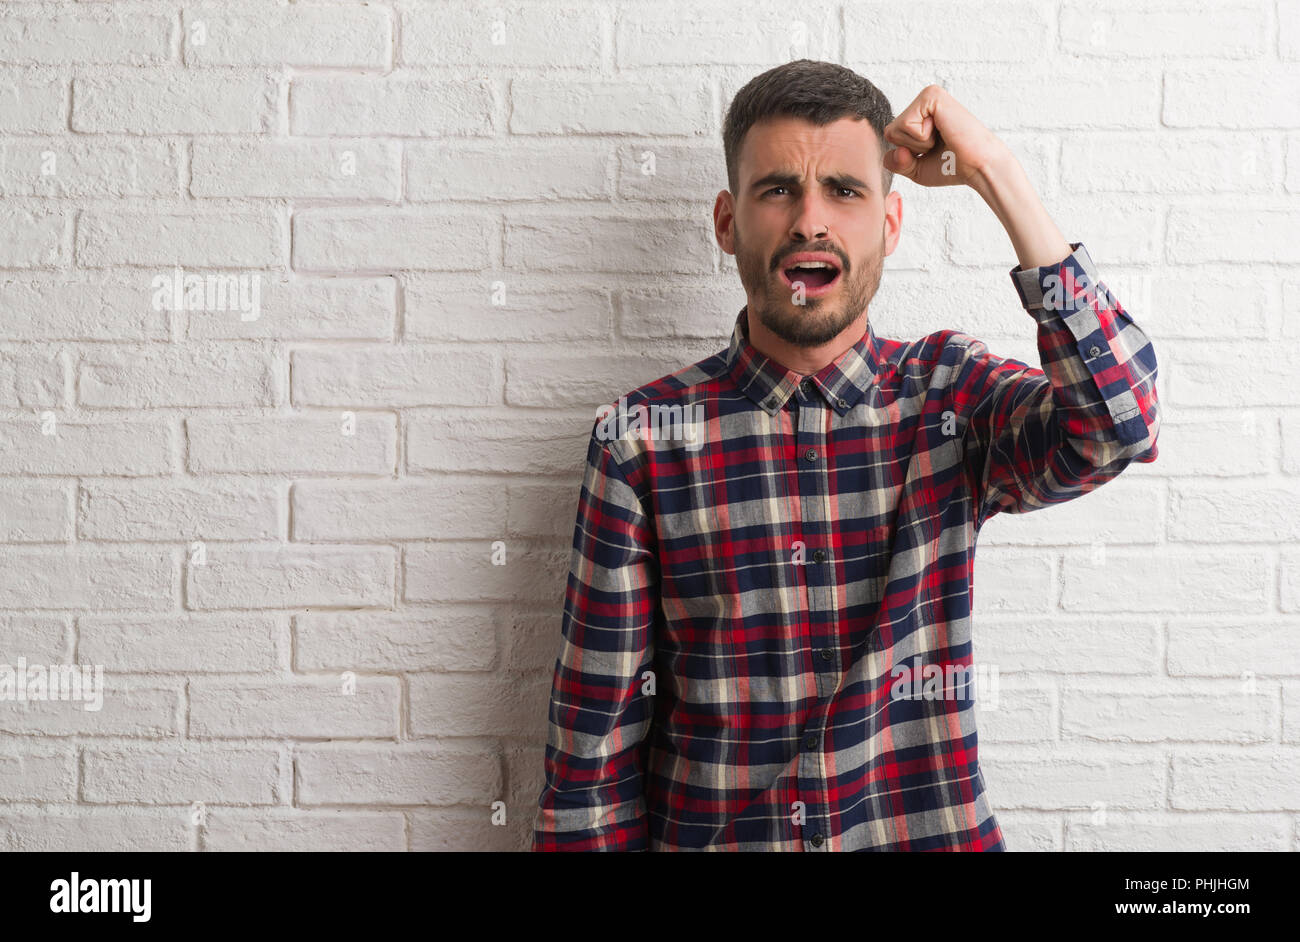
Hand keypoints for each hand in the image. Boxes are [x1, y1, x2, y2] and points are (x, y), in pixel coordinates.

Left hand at [883, 85, 1009, 188]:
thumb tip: (897, 150)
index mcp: (919, 115)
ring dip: (918, 144)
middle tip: (939, 145)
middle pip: (890, 133)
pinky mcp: (931, 95)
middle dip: (911, 149)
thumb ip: (895, 161)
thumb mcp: (914, 168)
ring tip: (943, 138)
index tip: (933, 151)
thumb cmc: (952, 166)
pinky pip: (906, 125)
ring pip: (895, 129)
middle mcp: (922, 102)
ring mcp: (927, 96)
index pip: (891, 138)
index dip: (907, 154)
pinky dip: (922, 137)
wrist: (978, 166)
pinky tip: (943, 131)